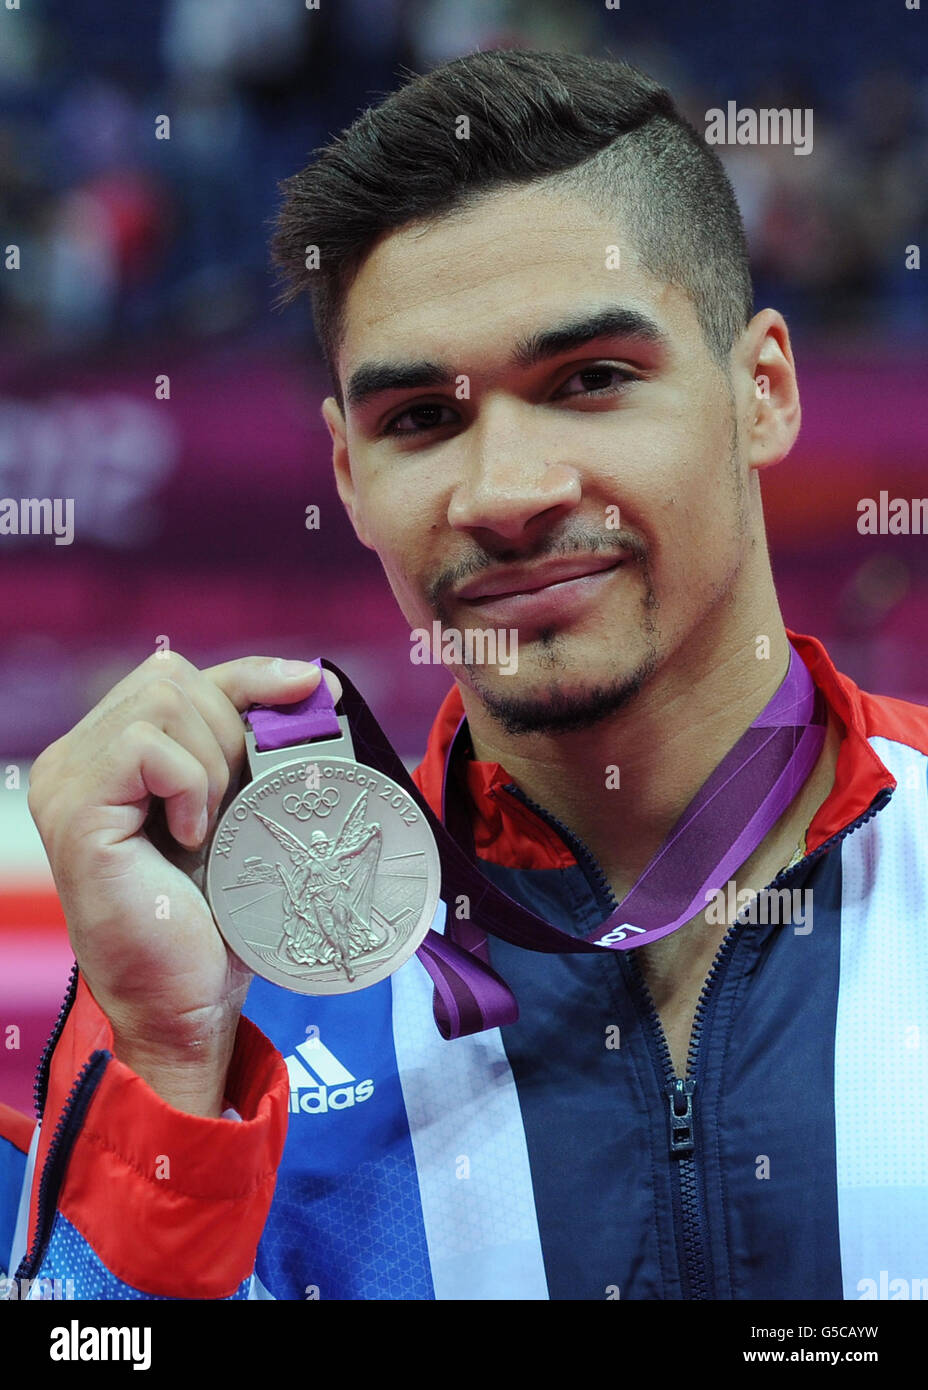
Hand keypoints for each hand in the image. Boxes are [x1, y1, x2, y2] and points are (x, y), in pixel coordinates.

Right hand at [28, 651, 341, 1113]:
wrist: (186, 1002)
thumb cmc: (217, 918)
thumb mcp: (246, 810)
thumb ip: (260, 744)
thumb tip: (315, 682)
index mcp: (108, 753)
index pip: (180, 677)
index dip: (251, 675)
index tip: (311, 689)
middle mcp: (74, 758)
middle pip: (171, 678)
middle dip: (230, 734)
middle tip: (233, 809)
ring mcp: (65, 781)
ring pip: (163, 702)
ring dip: (211, 766)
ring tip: (207, 831)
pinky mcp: (74, 810)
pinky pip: (148, 746)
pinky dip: (190, 787)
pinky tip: (190, 841)